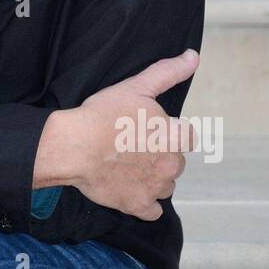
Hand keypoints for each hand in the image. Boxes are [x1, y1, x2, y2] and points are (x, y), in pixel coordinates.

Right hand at [63, 51, 198, 220]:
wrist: (74, 147)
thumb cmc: (103, 116)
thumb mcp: (136, 87)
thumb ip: (168, 72)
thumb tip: (193, 57)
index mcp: (174, 135)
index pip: (187, 135)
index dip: (168, 131)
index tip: (148, 129)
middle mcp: (171, 164)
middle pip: (176, 161)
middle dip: (161, 155)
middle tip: (134, 147)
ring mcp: (155, 188)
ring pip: (165, 185)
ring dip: (154, 178)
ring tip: (129, 167)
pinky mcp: (138, 205)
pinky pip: (152, 210)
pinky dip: (144, 202)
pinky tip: (130, 190)